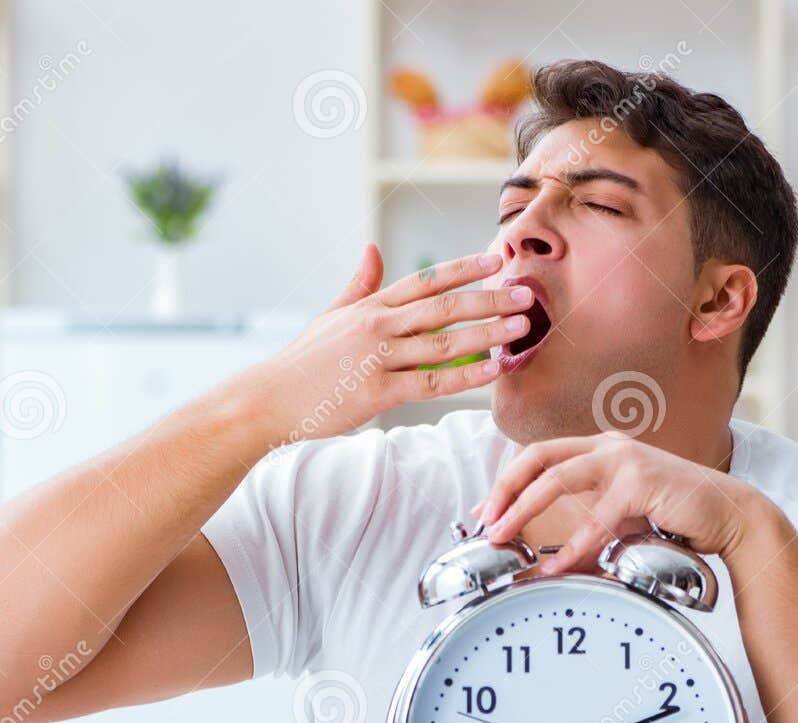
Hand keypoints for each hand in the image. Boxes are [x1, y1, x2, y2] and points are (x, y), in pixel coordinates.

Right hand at [252, 246, 532, 442]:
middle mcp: (377, 326)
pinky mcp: (377, 392)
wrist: (269, 399)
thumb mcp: (331, 315)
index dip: (463, 269)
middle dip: (489, 298)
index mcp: (370, 306)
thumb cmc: (303, 361)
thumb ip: (359, 284)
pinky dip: (465, 375)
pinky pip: (431, 382)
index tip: (497, 260)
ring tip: (521, 327)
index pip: (425, 281)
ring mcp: (378, 358)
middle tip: (527, 294)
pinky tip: (493, 369)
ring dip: (487, 334)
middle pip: (444, 307)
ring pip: (443, 342)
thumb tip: (372, 248)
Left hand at [472, 434, 765, 574]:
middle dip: (505, 490)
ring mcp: (625, 459)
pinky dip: (572, 544)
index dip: (508, 480)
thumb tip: (550, 547)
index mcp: (602, 447)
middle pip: (538, 458)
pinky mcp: (642, 481)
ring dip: (524, 509)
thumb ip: (592, 513)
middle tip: (485, 522)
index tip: (486, 510)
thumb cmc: (677, 515)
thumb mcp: (624, 508)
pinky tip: (556, 564)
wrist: (729, 516)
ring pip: (557, 479)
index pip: (540, 455)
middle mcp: (609, 445)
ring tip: (503, 537)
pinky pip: (595, 517)